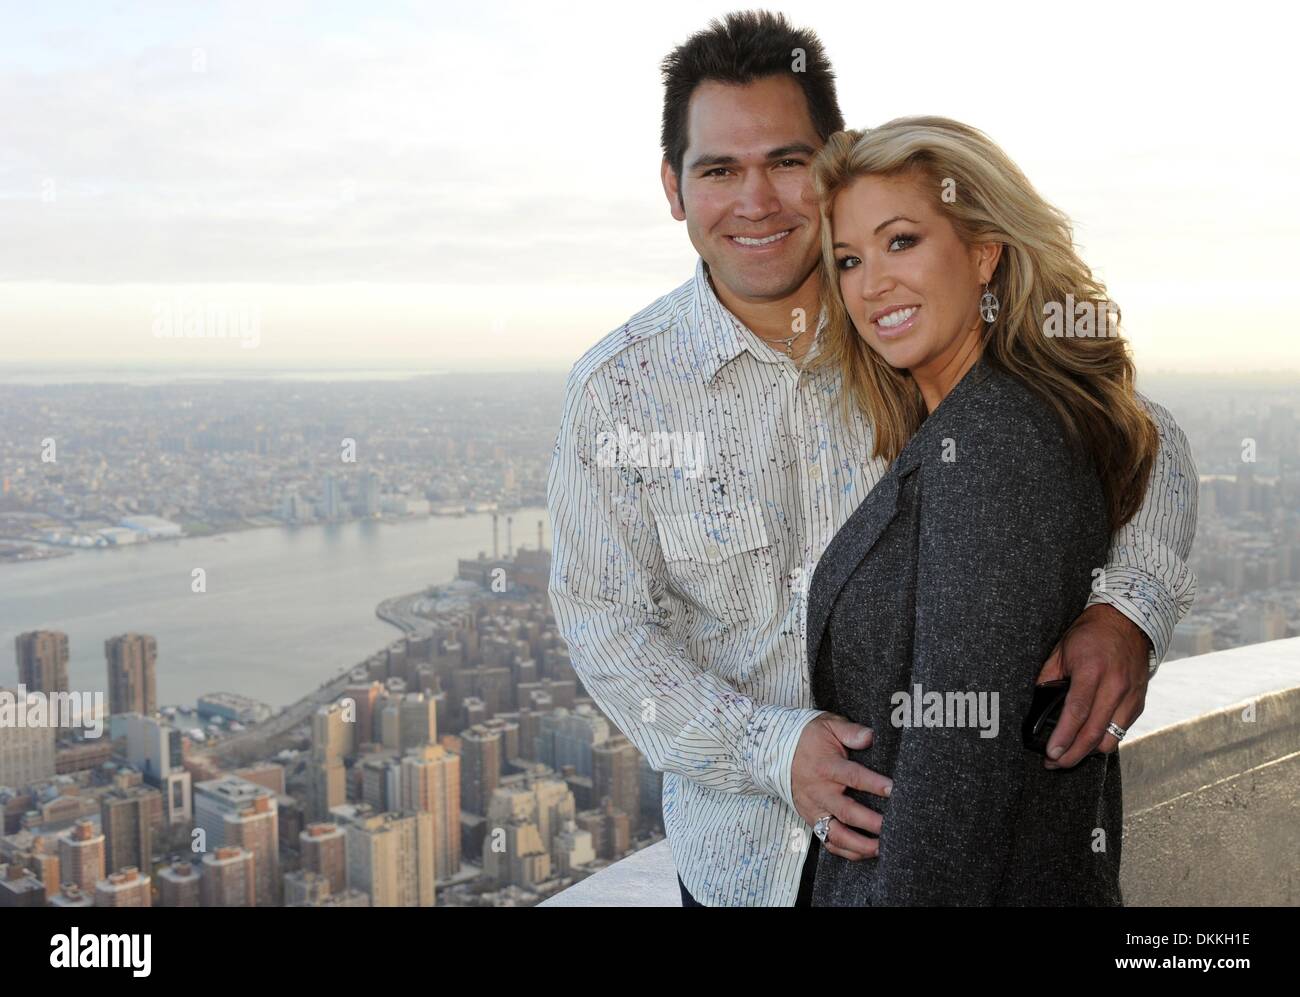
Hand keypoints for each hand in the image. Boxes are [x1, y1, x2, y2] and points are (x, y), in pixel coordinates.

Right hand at [791, 714, 891, 860]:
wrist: (776, 751)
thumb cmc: (808, 737)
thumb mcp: (829, 726)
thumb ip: (851, 732)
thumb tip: (870, 737)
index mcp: (826, 767)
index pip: (853, 777)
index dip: (874, 784)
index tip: (894, 790)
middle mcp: (820, 791)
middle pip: (847, 812)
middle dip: (871, 822)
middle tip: (892, 828)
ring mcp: (814, 808)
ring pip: (836, 834)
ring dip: (859, 845)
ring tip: (881, 848)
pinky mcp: (811, 819)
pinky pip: (828, 841)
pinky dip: (846, 851)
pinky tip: (864, 852)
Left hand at [1036, 603, 1149, 768]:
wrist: (1128, 621)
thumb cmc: (1090, 633)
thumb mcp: (1061, 650)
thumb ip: (1049, 678)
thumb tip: (1036, 703)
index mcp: (1093, 671)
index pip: (1076, 713)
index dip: (1063, 737)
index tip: (1051, 753)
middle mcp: (1115, 686)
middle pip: (1094, 733)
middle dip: (1073, 754)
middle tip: (1055, 763)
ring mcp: (1131, 696)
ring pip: (1111, 738)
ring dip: (1089, 752)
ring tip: (1070, 754)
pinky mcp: (1139, 702)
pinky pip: (1121, 730)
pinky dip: (1104, 739)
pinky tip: (1088, 740)